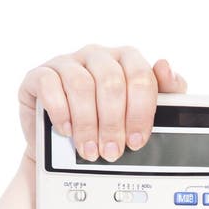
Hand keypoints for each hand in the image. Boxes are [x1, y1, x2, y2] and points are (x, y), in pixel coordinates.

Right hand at [18, 43, 187, 163]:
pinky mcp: (41, 74)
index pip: (141, 76)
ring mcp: (68, 63)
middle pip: (111, 82)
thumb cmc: (109, 123)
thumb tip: (168, 70)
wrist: (66, 141)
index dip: (140, 112)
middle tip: (112, 151)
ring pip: (81, 86)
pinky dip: (60, 111)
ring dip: (87, 124)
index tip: (137, 141)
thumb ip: (166, 93)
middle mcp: (98, 57)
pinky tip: (67, 130)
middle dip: (113, 123)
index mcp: (127, 60)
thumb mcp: (141, 113)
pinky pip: (49, 84)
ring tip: (90, 149)